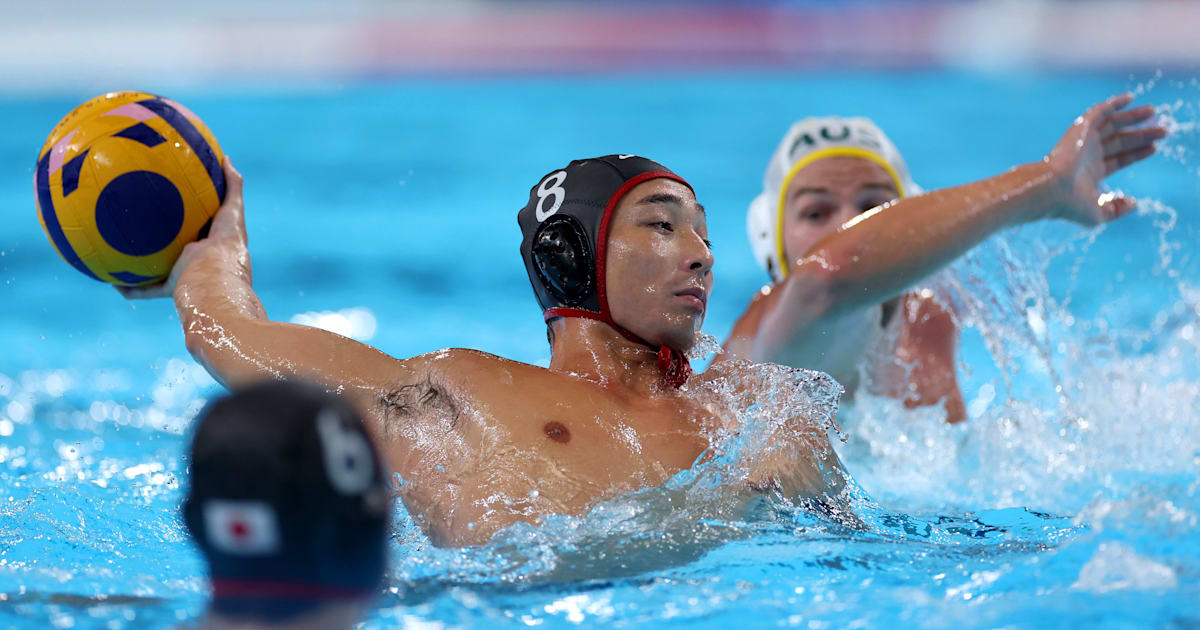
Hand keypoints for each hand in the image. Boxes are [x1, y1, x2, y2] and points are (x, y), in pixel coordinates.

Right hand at [117, 157, 248, 299]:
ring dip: (139, 267)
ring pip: (157, 272)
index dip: (186, 216)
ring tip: (117, 253)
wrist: (215, 275)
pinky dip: (128, 288)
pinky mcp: (170, 288)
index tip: (170, 201)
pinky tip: (110, 281)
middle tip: (139, 224)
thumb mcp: (232, 208)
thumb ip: (232, 185)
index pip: (198, 228)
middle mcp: (196, 260)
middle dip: (160, 241)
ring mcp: (183, 275)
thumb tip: (226, 158)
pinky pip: (144, 290)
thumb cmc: (226, 241)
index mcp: (211, 243)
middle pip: (174, 249)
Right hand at [1045, 94, 1165, 225]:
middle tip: (1164, 129)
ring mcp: (1084, 141)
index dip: (1138, 153)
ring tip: (1154, 111)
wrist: (1051, 189)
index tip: (1155, 147)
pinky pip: (1099, 112)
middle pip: (1120, 141)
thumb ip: (1117, 210)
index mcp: (1091, 173)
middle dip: (1142, 135)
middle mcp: (1088, 155)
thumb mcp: (1099, 214)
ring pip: (1113, 124)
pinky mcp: (1080, 129)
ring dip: (1133, 117)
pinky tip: (1131, 98)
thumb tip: (1133, 203)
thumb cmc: (1071, 205)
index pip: (1119, 159)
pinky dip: (1113, 104)